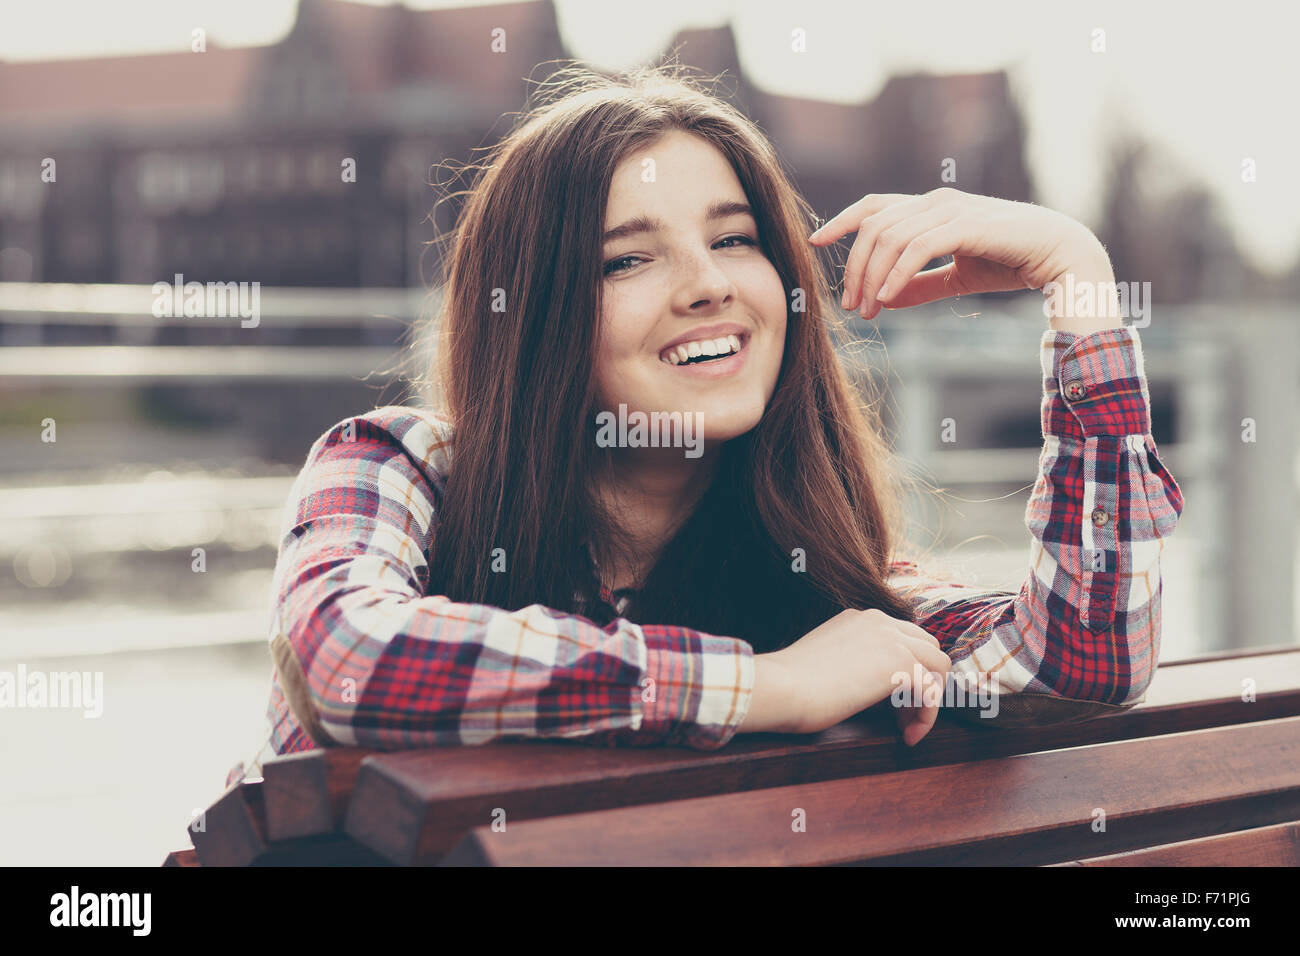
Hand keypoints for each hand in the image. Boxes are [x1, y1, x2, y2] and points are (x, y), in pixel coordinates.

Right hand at [750, 607, 951, 745]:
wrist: (781, 687)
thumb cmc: (792, 684)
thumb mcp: (827, 659)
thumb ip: (853, 660)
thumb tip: (867, 681)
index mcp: (860, 618)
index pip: (904, 638)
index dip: (907, 671)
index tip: (893, 703)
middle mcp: (879, 621)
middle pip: (929, 647)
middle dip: (925, 681)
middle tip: (902, 714)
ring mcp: (891, 639)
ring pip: (938, 666)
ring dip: (928, 698)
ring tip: (907, 726)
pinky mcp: (899, 664)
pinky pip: (931, 692)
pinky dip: (925, 717)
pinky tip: (907, 736)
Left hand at [807, 187, 1113, 321]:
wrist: (1060, 255)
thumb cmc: (1010, 261)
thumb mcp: (957, 277)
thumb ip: (920, 286)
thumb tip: (884, 300)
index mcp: (932, 208)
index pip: (874, 206)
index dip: (842, 221)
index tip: (817, 242)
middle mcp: (937, 202)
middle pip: (874, 226)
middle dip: (854, 266)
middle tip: (849, 305)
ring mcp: (951, 210)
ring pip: (890, 238)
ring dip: (871, 276)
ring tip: (866, 310)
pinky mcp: (966, 225)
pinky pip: (917, 248)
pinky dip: (896, 274)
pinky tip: (886, 298)